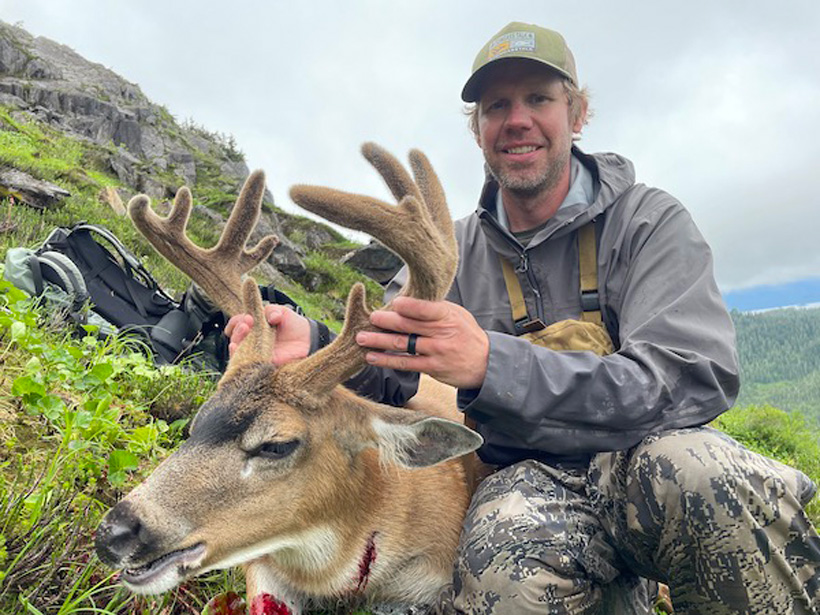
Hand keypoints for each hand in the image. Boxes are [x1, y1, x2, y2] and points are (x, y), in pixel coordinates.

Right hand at [224, 304, 310, 365]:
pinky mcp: (263, 364)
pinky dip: (240, 357)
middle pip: (236, 338)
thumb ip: (273, 311)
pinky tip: (238, 348)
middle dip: (238, 330)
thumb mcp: (282, 312)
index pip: (237, 325)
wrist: (308, 339)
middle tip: (246, 323)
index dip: (237, 322)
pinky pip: (248, 364)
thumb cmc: (293, 324)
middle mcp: (252, 341)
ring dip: (237, 340)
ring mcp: (256, 353)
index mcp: (253, 327)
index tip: (246, 318)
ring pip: (238, 351)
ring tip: (245, 330)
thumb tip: (272, 317)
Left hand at [355, 296, 488, 389]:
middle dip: (385, 321)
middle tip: (370, 318)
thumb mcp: (457, 314)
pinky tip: (373, 357)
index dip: (408, 306)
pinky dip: (387, 360)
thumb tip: (408, 299)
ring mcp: (435, 352)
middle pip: (408, 325)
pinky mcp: (431, 368)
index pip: (425, 309)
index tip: (393, 303)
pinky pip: (405, 363)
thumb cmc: (467, 334)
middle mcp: (440, 333)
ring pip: (402, 345)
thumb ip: (435, 308)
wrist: (485, 363)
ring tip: (362, 338)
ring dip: (379, 341)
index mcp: (447, 316)